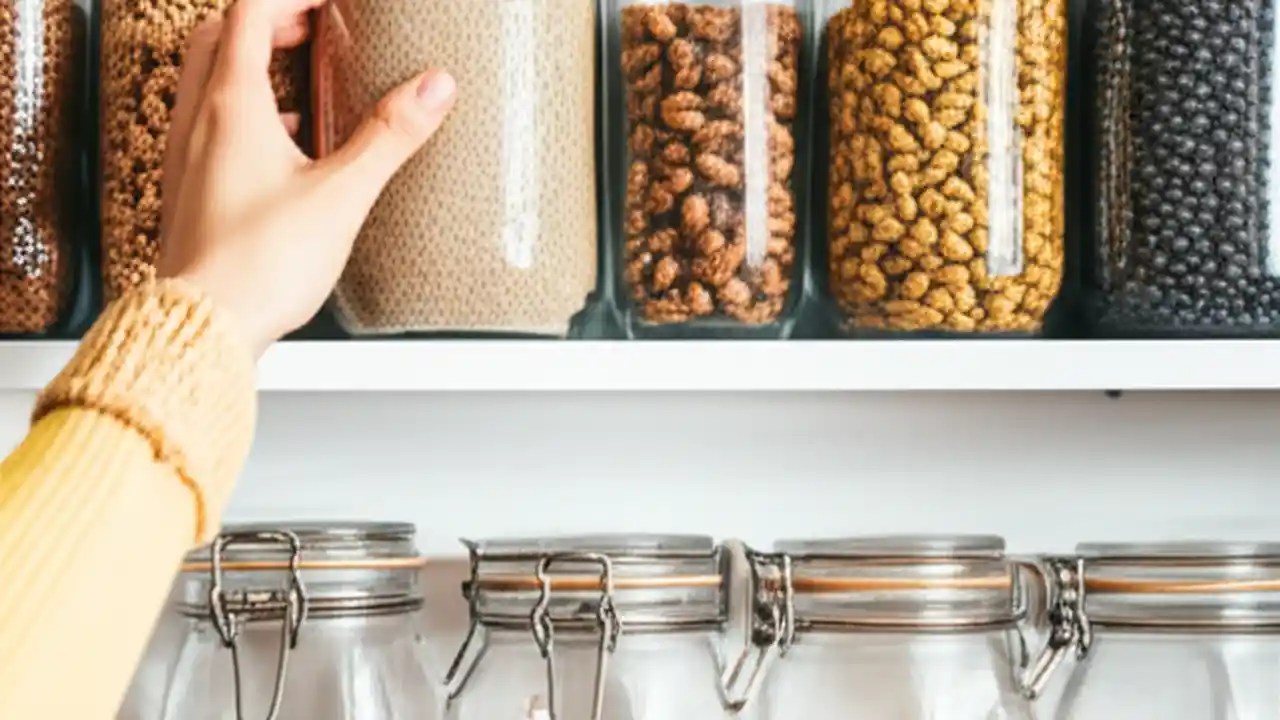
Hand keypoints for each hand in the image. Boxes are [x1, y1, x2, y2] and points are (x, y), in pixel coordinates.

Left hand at [155, 0, 456, 356]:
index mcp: (231, 108)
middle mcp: (198, 123)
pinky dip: (242, 113)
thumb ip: (389, 135)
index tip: (328, 1)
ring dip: (248, 65)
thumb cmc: (260, 266)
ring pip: (205, 82)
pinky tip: (282, 148)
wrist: (204, 327)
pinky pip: (206, 127)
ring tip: (298, 81)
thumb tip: (432, 87)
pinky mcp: (189, 192)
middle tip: (309, 28)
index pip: (249, 13)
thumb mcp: (341, 194)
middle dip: (266, 22)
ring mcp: (186, 158)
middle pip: (217, 39)